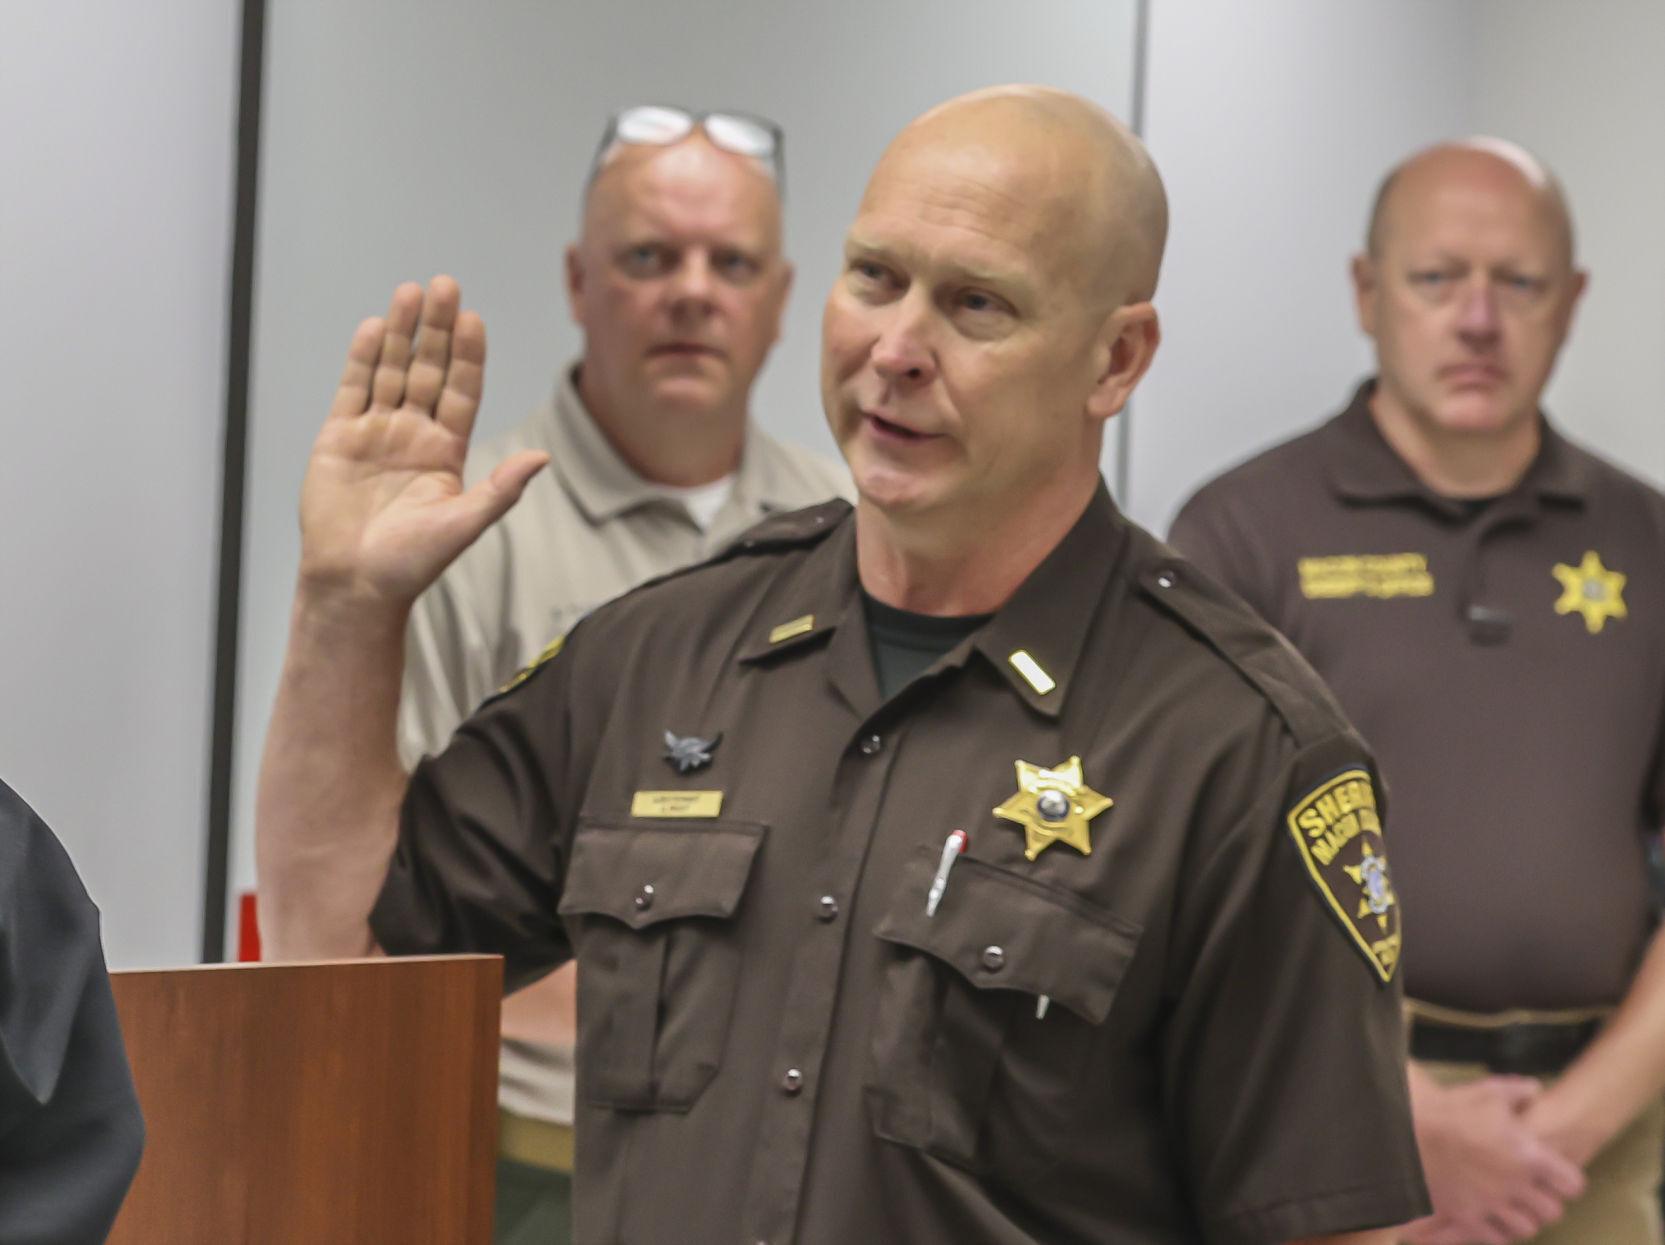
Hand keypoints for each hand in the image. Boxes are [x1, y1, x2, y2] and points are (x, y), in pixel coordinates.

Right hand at [297, 276, 547, 615]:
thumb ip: (501, 490)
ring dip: (402, 332)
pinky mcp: (339, 438)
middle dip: (437, 329)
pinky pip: (354, 389)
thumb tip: (542, 458)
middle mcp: (413, 435)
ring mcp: (376, 432)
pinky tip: (376, 327)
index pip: (461, 391)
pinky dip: (364, 359)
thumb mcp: (464, 524)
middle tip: (445, 286)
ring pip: (392, 371)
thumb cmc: (411, 564)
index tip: (475, 320)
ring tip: (412, 292)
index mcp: (446, 451)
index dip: (468, 356)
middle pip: (428, 370)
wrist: (354, 584)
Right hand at [1401, 1074, 1585, 1243]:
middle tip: (1531, 1193)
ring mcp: (1492, 1204)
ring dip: (1521, 1218)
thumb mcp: (1486, 1093)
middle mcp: (1517, 1185)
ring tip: (1510, 1207)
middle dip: (1545, 1203)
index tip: (1555, 1176)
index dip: (1566, 1181)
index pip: (1573, 1185)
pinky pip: (1497, 1239)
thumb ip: (1517, 1091)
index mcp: (1529, 1155)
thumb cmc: (1450, 1111)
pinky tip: (1488, 1217)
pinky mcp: (1468, 1218)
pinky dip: (1496, 1231)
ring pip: (1528, 1229)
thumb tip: (1535, 1088)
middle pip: (1553, 1212)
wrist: (1406, 1133)